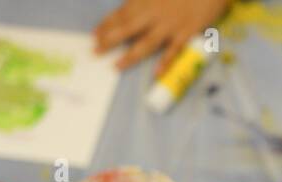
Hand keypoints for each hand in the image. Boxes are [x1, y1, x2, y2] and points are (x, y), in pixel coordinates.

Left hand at [94, 0, 232, 73]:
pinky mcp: (186, 32)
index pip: (121, 13)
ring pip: (146, 42)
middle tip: (95, 52)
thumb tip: (131, 6)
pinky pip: (173, 50)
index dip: (106, 24)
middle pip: (127, 29)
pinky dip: (165, 62)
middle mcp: (154, 12)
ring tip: (116, 66)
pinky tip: (156, 74)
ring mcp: (170, 25)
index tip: (94, 34)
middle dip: (109, 40)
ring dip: (130, 56)